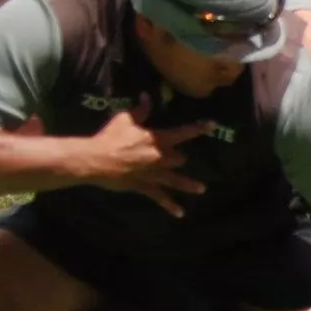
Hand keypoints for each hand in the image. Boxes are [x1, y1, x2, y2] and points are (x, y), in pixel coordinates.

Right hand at [78, 106, 208, 216]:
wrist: (97, 159)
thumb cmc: (110, 137)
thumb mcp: (125, 119)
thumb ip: (140, 109)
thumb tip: (147, 96)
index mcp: (158, 139)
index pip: (183, 132)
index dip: (198, 129)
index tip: (213, 126)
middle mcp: (161, 157)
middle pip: (179, 158)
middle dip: (178, 158)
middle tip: (176, 158)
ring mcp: (154, 173)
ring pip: (177, 180)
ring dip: (190, 185)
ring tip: (202, 189)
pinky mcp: (145, 186)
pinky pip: (161, 197)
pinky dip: (170, 206)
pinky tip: (180, 213)